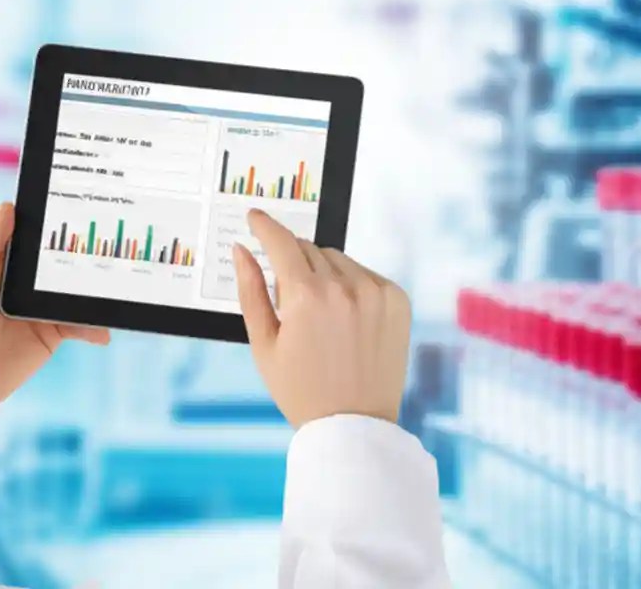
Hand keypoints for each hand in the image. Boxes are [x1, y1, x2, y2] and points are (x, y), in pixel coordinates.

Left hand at [0, 203, 110, 429]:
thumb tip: (9, 208)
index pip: (29, 238)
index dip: (48, 224)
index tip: (75, 206)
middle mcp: (23, 285)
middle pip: (59, 261)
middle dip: (82, 252)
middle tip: (106, 243)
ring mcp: (41, 309)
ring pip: (75, 291)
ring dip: (94, 290)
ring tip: (114, 285)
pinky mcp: (54, 333)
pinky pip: (80, 323)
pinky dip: (95, 325)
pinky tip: (104, 329)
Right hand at [231, 209, 410, 427]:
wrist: (355, 423)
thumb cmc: (302, 389)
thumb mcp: (264, 344)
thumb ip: (250, 291)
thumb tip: (242, 250)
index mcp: (306, 298)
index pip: (282, 242)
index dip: (265, 226)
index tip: (256, 216)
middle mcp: (345, 287)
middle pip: (309, 250)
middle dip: (294, 265)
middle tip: (293, 305)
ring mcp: (375, 292)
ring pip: (338, 260)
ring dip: (324, 275)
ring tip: (322, 320)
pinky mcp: (397, 299)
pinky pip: (366, 275)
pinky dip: (352, 287)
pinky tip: (347, 322)